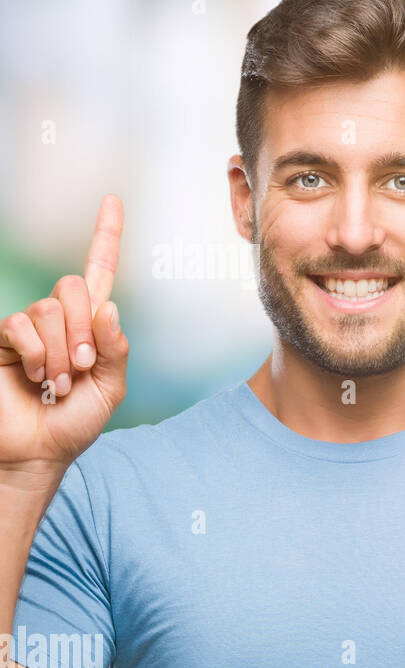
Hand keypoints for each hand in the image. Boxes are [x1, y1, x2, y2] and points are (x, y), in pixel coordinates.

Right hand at [0, 195, 129, 483]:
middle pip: (73, 286)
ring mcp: (27, 328)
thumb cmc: (74, 423)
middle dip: (84, 328)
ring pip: (48, 309)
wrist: (37, 452)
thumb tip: (108, 307)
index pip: (99, 271)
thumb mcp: (111, 389)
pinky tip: (36, 377)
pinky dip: (36, 353)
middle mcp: (58, 319)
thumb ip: (116, 350)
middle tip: (83, 367)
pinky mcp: (0, 340)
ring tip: (58, 382)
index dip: (105, 235)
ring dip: (61, 350)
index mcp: (92, 325)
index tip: (113, 199)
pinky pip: (19, 325)